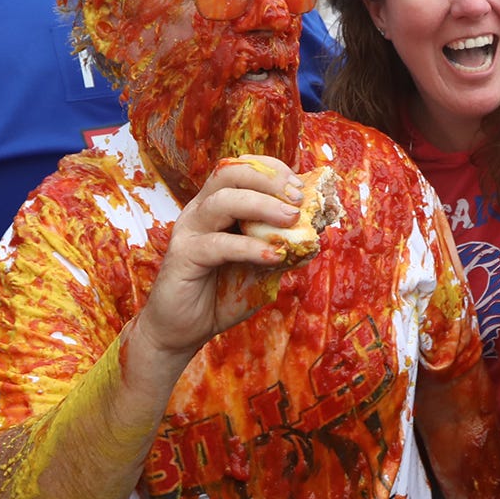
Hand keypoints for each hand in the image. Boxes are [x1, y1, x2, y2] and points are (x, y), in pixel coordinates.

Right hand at [130, 157, 301, 366]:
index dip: (271, 170)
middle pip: (229, 173)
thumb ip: (282, 247)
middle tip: (297, 198)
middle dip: (268, 180)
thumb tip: (316, 231)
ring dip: (261, 205)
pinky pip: (218, 244)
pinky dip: (248, 247)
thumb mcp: (261, 267)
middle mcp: (200, 210)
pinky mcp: (183, 256)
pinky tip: (272, 255)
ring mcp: (189, 231)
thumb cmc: (221, 294)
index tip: (299, 184)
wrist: (183, 329)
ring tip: (290, 219)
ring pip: (222, 201)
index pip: (241, 169)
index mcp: (216, 205)